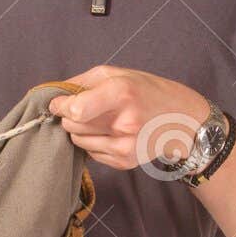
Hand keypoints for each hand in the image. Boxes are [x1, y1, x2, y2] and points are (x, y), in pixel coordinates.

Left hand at [47, 66, 210, 172]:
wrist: (182, 121)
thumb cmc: (147, 92)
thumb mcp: (118, 74)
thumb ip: (81, 82)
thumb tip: (52, 95)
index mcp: (122, 93)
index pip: (76, 109)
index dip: (61, 107)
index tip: (59, 104)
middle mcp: (124, 122)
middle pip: (72, 126)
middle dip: (69, 117)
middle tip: (83, 110)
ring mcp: (125, 145)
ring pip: (78, 141)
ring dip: (80, 131)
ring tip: (100, 121)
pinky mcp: (125, 162)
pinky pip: (91, 154)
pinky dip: (94, 143)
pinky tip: (111, 134)